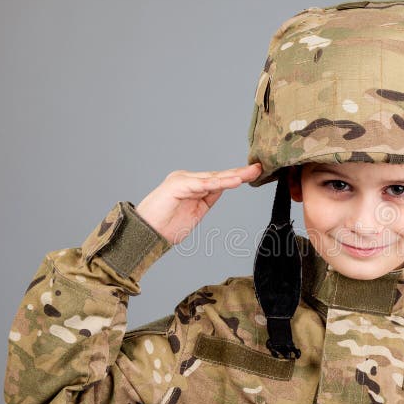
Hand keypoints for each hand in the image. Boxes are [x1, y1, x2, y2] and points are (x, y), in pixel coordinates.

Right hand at [135, 163, 262, 243]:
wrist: (144, 235)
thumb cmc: (166, 226)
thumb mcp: (196, 212)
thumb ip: (208, 199)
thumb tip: (224, 188)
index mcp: (192, 184)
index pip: (219, 179)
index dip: (237, 176)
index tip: (256, 173)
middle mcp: (187, 178)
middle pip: (219, 175)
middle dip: (240, 172)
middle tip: (259, 168)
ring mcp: (181, 180)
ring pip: (212, 178)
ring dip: (233, 176)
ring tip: (251, 173)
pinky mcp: (177, 185)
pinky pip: (202, 184)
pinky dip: (219, 183)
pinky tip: (234, 181)